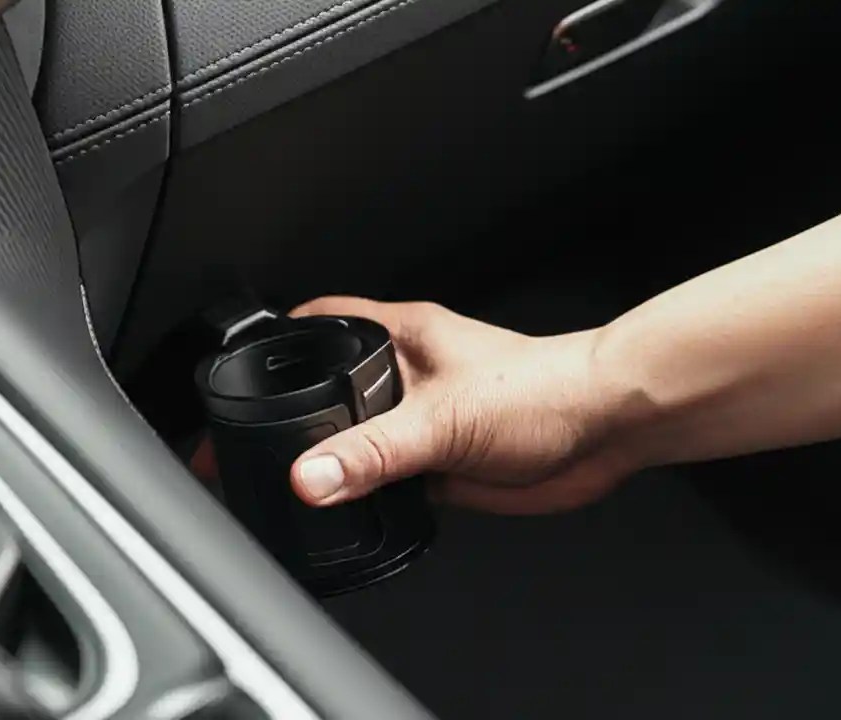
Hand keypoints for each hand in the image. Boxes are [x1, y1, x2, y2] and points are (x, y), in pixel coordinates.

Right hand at [284, 297, 639, 513]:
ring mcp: (422, 420)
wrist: (605, 429)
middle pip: (329, 392)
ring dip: (336, 465)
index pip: (317, 326)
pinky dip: (371, 498)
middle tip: (252, 451)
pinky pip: (389, 481)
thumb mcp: (443, 419)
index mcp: (398, 337)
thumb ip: (373, 452)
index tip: (235, 377)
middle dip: (294, 420)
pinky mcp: (441, 462)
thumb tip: (310, 476)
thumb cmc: (544, 389)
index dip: (273, 346)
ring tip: (296, 488)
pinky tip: (358, 512)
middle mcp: (406, 375)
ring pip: (359, 442)